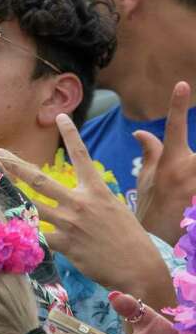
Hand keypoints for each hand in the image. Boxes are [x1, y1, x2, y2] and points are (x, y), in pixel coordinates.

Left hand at [0, 114, 173, 308]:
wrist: (138, 267)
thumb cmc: (129, 238)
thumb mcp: (114, 209)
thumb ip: (91, 200)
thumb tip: (75, 199)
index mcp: (97, 191)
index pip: (82, 156)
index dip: (71, 134)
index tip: (61, 116)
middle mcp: (80, 203)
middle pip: (40, 180)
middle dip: (15, 166)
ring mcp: (70, 223)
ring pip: (32, 205)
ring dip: (11, 196)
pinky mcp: (64, 244)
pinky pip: (37, 235)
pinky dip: (24, 232)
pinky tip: (8, 229)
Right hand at [134, 81, 195, 245]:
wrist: (155, 249)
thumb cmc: (151, 212)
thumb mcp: (147, 181)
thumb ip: (152, 153)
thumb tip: (142, 133)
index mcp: (170, 164)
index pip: (173, 128)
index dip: (176, 105)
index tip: (181, 84)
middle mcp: (185, 173)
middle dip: (194, 160)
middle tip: (188, 174)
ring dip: (195, 186)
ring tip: (191, 192)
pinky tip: (194, 204)